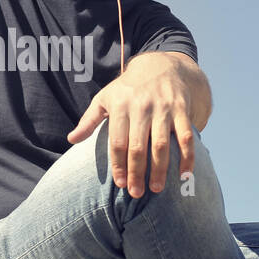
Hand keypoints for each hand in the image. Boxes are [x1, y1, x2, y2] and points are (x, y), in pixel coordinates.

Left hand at [66, 52, 196, 197]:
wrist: (160, 65)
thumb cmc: (128, 88)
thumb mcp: (105, 98)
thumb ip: (89, 120)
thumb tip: (71, 139)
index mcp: (121, 106)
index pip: (118, 142)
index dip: (118, 165)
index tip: (120, 184)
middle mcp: (142, 107)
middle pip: (138, 147)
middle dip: (136, 172)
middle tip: (136, 193)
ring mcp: (163, 108)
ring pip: (161, 144)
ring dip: (160, 169)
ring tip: (156, 189)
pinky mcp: (182, 109)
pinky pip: (186, 136)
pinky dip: (187, 156)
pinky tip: (184, 174)